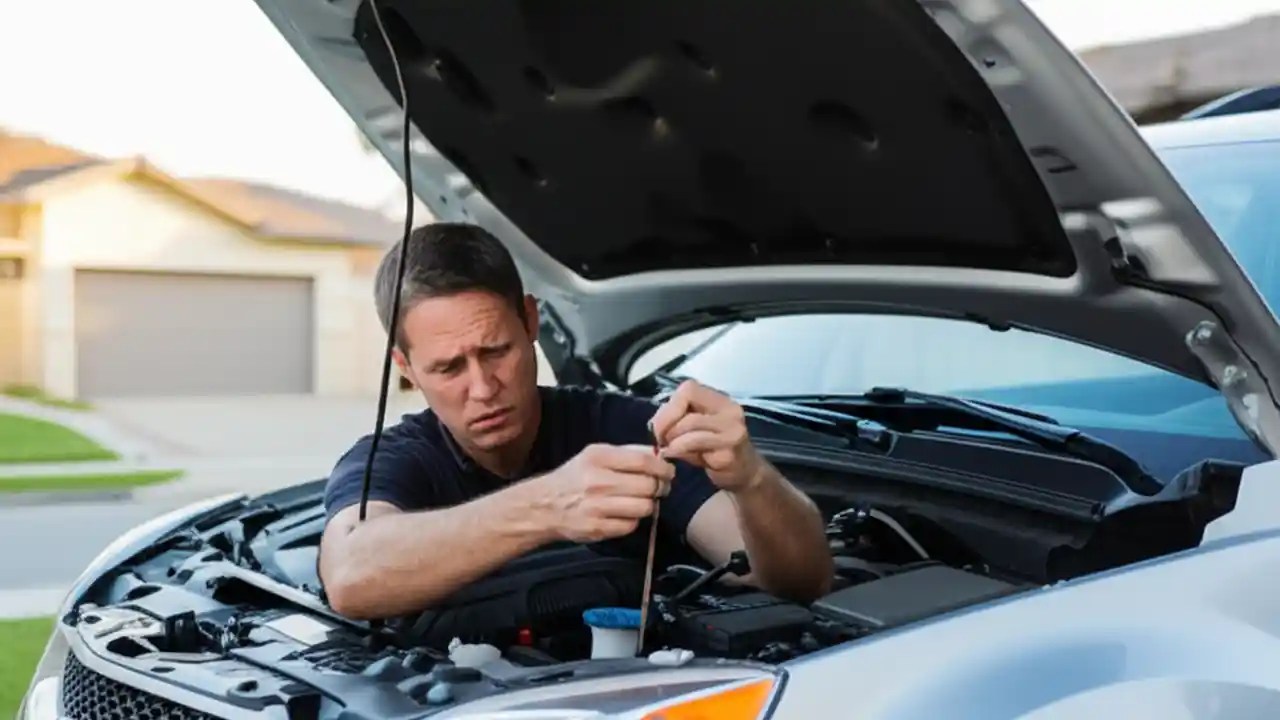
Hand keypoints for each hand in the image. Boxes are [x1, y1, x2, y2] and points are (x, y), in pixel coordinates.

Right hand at [538, 443, 675, 543]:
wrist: (545, 505)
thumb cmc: (576, 477)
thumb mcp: (596, 455)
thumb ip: (628, 452)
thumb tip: (660, 454)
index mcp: (599, 457)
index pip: (644, 461)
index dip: (663, 468)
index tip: (669, 471)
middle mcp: (598, 481)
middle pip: (649, 486)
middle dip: (661, 487)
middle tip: (659, 488)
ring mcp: (597, 507)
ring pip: (644, 507)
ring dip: (649, 504)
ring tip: (641, 500)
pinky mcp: (597, 529)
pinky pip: (631, 525)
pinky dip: (633, 520)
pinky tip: (624, 513)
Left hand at [650, 380, 766, 491]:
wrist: (745, 474)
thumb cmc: (715, 451)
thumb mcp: (696, 430)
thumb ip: (678, 420)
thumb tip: (655, 423)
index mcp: (720, 400)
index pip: (689, 389)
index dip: (670, 406)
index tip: (659, 425)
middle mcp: (730, 411)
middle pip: (688, 404)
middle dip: (666, 422)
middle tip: (660, 439)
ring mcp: (732, 430)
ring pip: (690, 423)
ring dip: (672, 437)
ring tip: (667, 448)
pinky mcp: (728, 451)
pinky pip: (696, 443)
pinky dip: (678, 448)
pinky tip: (674, 455)